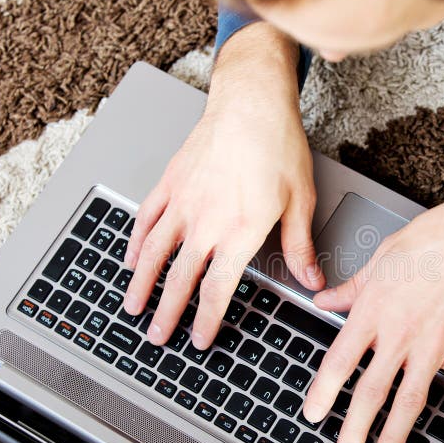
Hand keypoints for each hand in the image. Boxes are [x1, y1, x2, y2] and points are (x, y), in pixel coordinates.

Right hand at [123, 22, 324, 347]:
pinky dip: (136, 242)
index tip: (200, 340)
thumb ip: (299, 246)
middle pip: (180, 278)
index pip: (217, 289)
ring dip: (142, 284)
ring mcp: (183, 202)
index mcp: (241, 232)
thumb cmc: (278, 146)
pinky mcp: (170, 182)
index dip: (206, 320)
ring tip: (133, 307)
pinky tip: (132, 258)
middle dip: (168, 313)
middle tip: (157, 337)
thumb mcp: (301, 199)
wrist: (251, 102)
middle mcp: (207, 222)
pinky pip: (146, 218)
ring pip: (155, 253)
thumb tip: (311, 280)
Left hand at [303, 164, 443, 442]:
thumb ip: (351, 289)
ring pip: (412, 398)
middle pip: (372, 389)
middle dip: (355, 426)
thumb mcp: (380, 259)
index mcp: (375, 309)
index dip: (323, 390)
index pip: (341, 359)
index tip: (313, 412)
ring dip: (396, 434)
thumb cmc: (432, 239)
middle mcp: (402, 332)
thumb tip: (325, 300)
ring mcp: (436, 342)